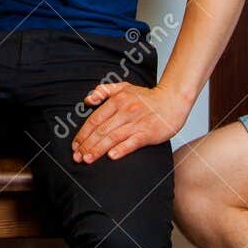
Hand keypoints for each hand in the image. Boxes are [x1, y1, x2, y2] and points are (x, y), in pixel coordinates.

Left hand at [71, 82, 191, 163]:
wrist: (172, 101)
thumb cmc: (146, 97)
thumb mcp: (124, 87)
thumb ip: (104, 90)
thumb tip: (88, 99)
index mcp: (117, 100)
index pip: (95, 119)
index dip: (83, 133)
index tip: (75, 146)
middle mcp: (125, 111)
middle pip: (101, 130)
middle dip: (87, 145)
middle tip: (77, 157)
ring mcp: (137, 123)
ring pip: (113, 137)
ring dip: (98, 150)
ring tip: (87, 159)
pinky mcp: (148, 133)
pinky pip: (132, 142)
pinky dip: (121, 149)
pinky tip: (111, 156)